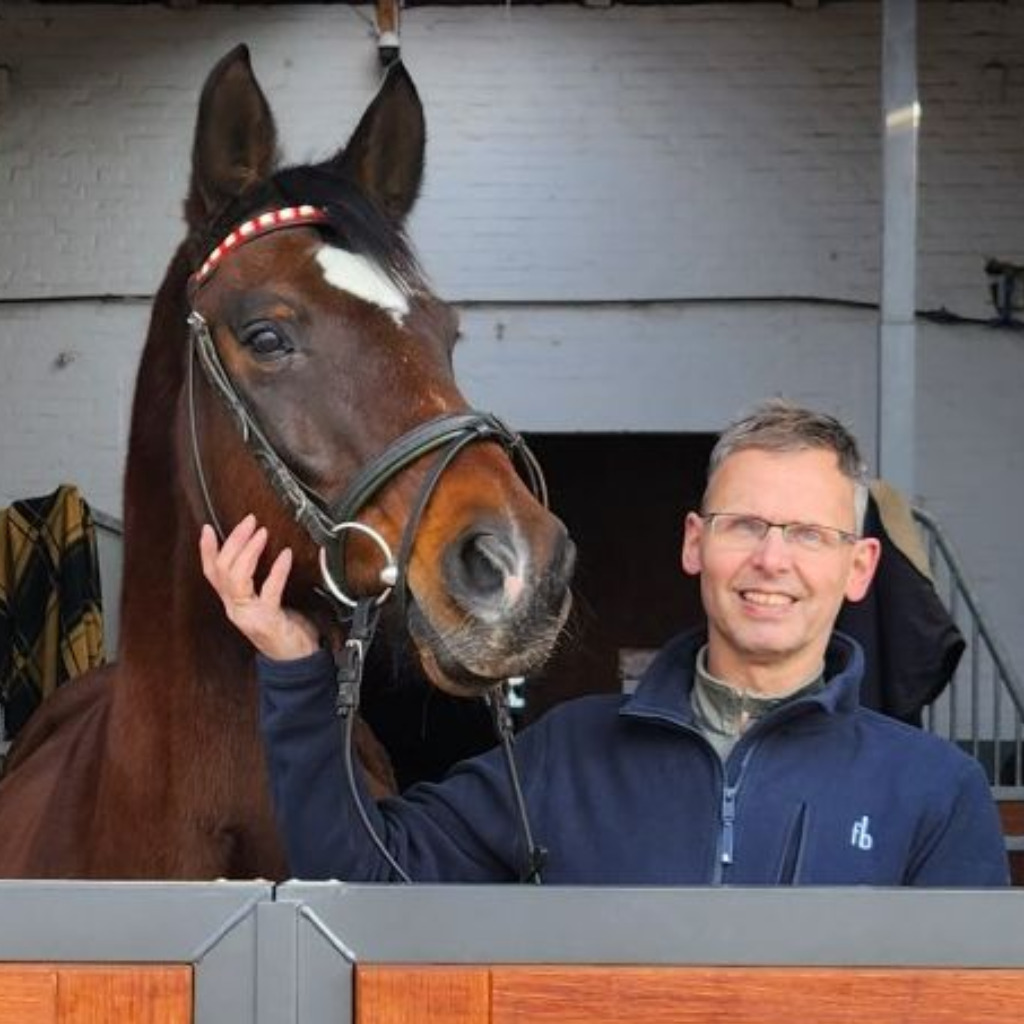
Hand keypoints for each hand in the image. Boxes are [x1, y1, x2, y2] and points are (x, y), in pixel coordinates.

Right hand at [199, 514, 319, 660]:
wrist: (295, 662)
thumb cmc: (283, 630)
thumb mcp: (264, 602)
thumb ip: (256, 583)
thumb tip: (259, 551)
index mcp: (233, 603)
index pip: (211, 573)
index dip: (206, 550)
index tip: (207, 528)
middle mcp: (235, 609)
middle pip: (223, 569)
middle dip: (234, 541)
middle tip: (249, 522)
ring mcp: (249, 615)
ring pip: (236, 578)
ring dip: (249, 551)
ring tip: (261, 533)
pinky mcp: (267, 620)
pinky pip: (269, 591)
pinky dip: (276, 570)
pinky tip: (285, 556)